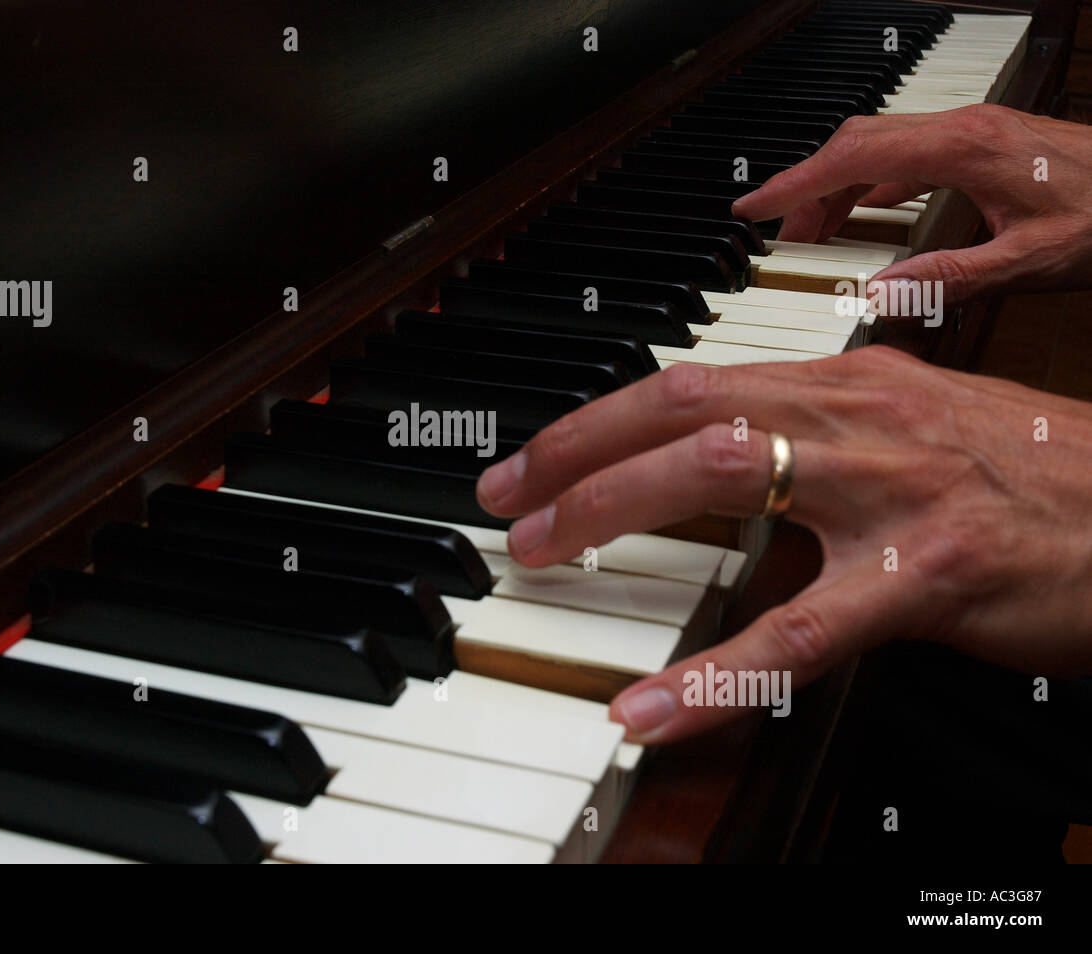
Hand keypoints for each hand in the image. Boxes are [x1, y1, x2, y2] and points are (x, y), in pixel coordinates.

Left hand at [475, 347, 1091, 743]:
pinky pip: (802, 630)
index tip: (534, 457)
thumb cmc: (1030, 477)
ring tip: (548, 555)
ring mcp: (895, 488)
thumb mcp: (914, 427)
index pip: (694, 382)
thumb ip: (819, 432)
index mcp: (850, 382)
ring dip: (617, 512)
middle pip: (687, 410)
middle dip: (580, 452)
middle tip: (511, 498)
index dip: (599, 418)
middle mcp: (860, 415)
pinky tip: (653, 705)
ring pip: (725, 478)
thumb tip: (724, 451)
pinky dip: (716, 671)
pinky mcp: (931, 573)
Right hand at [731, 105, 1091, 305]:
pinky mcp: (986, 141)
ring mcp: (975, 129)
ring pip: (880, 145)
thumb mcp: (1027, 262)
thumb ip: (946, 280)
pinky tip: (871, 209)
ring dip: (840, 185)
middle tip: (780, 234)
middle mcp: (964, 128)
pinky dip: (875, 181)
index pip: (853, 158)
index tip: (754, 208)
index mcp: (964, 149)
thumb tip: (877, 297)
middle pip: (857, 144)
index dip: (795, 185)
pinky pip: (909, 152)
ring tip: (818, 232)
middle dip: (809, 188)